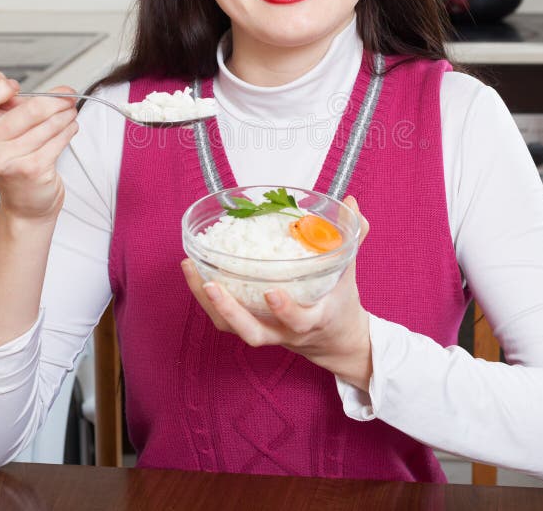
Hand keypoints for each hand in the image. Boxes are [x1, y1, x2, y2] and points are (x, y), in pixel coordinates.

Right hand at [0, 71, 78, 220]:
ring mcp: (7, 161)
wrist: (26, 202)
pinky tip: (70, 128)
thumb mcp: (0, 128)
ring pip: (49, 124)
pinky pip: (58, 140)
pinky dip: (69, 130)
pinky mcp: (31, 170)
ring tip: (70, 112)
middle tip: (68, 96)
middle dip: (55, 100)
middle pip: (28, 110)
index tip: (16, 88)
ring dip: (66, 115)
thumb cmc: (15, 161)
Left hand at [182, 195, 372, 389]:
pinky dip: (207, 300)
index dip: (285, 310)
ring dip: (209, 303)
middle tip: (212, 284)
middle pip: (253, 333)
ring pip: (232, 328)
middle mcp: (286, 332)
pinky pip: (225, 321)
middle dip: (230, 311)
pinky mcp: (252, 328)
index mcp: (315, 319)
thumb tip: (352, 202)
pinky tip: (194, 272)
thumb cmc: (340, 302)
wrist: (336, 340)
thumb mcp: (350, 272)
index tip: (271, 292)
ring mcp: (268, 333)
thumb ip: (351, 237)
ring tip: (191, 269)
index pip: (299, 322)